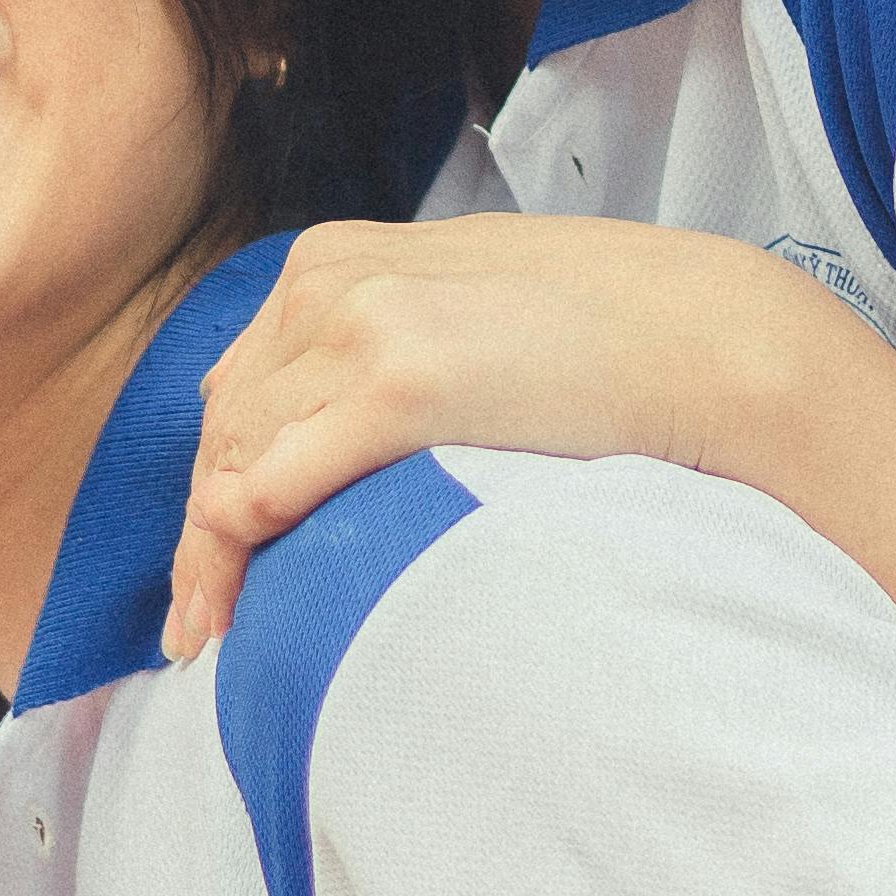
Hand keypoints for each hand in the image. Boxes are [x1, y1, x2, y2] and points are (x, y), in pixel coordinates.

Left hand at [165, 219, 833, 656]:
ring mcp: (359, 327)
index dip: (215, 482)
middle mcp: (327, 284)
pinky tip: (236, 607)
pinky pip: (272, 480)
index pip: (237, 388)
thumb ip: (375, 348)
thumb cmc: (600, 342)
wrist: (699, 338)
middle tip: (197, 628)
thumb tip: (311, 432)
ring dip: (213, 556)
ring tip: (214, 636)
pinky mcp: (397, 384)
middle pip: (222, 431)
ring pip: (234, 461)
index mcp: (333, 259)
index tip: (209, 565)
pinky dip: (236, 546)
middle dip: (202, 534)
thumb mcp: (455, 314)